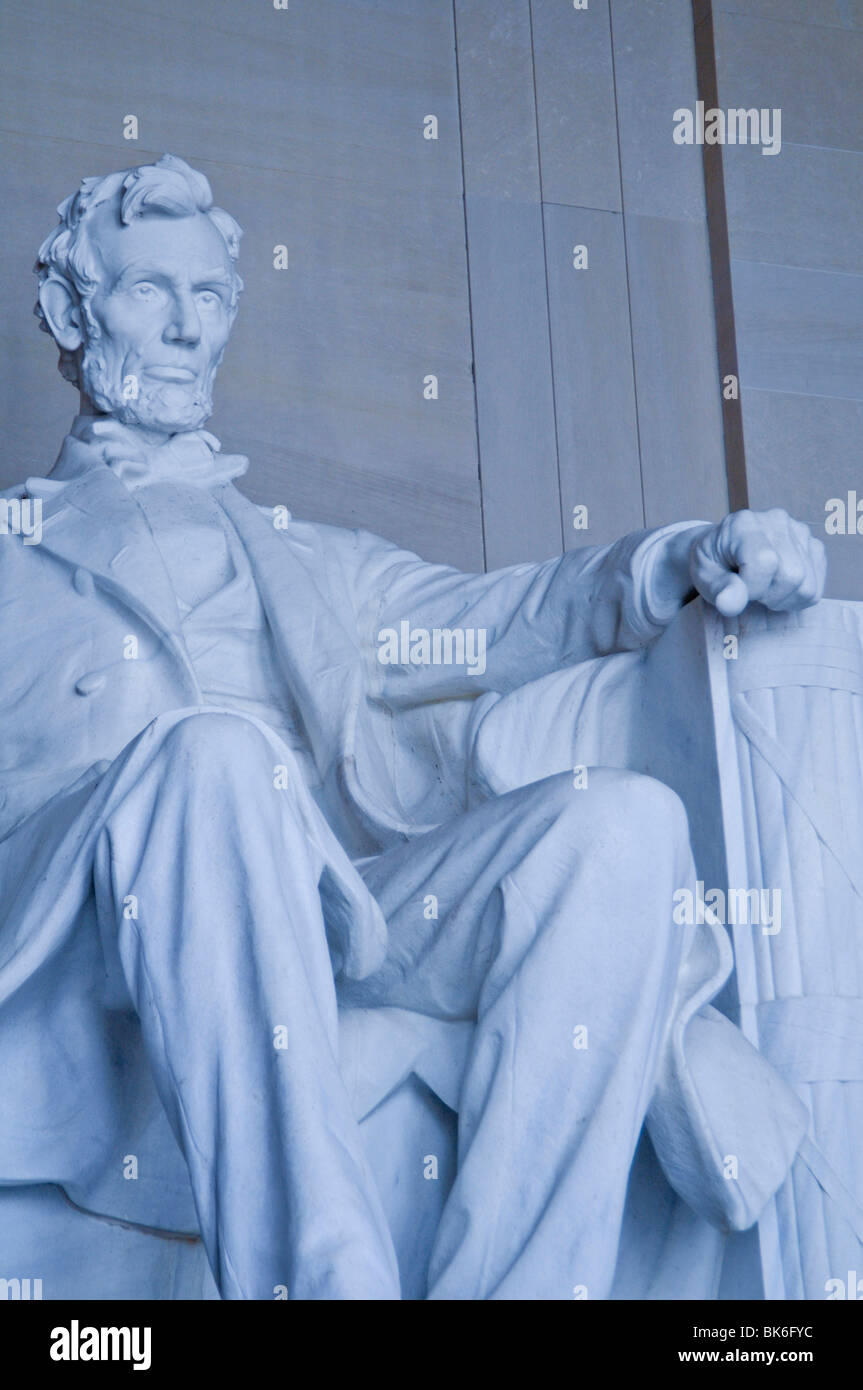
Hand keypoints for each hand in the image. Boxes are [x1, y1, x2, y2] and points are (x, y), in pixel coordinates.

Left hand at [689, 508, 825, 616]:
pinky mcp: (813, 546)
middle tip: (749, 589)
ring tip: (762, 588)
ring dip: (783, 599)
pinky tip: (777, 587)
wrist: (723, 548)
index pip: (766, 562)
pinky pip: (816, 588)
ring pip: (807, 586)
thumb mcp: (702, 575)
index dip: (752, 588)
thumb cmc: (712, 562)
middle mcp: (777, 520)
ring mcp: (799, 531)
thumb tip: (731, 603)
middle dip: (768, 595)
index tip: (736, 589)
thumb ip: (717, 588)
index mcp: (744, 523)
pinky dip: (795, 598)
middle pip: (792, 576)